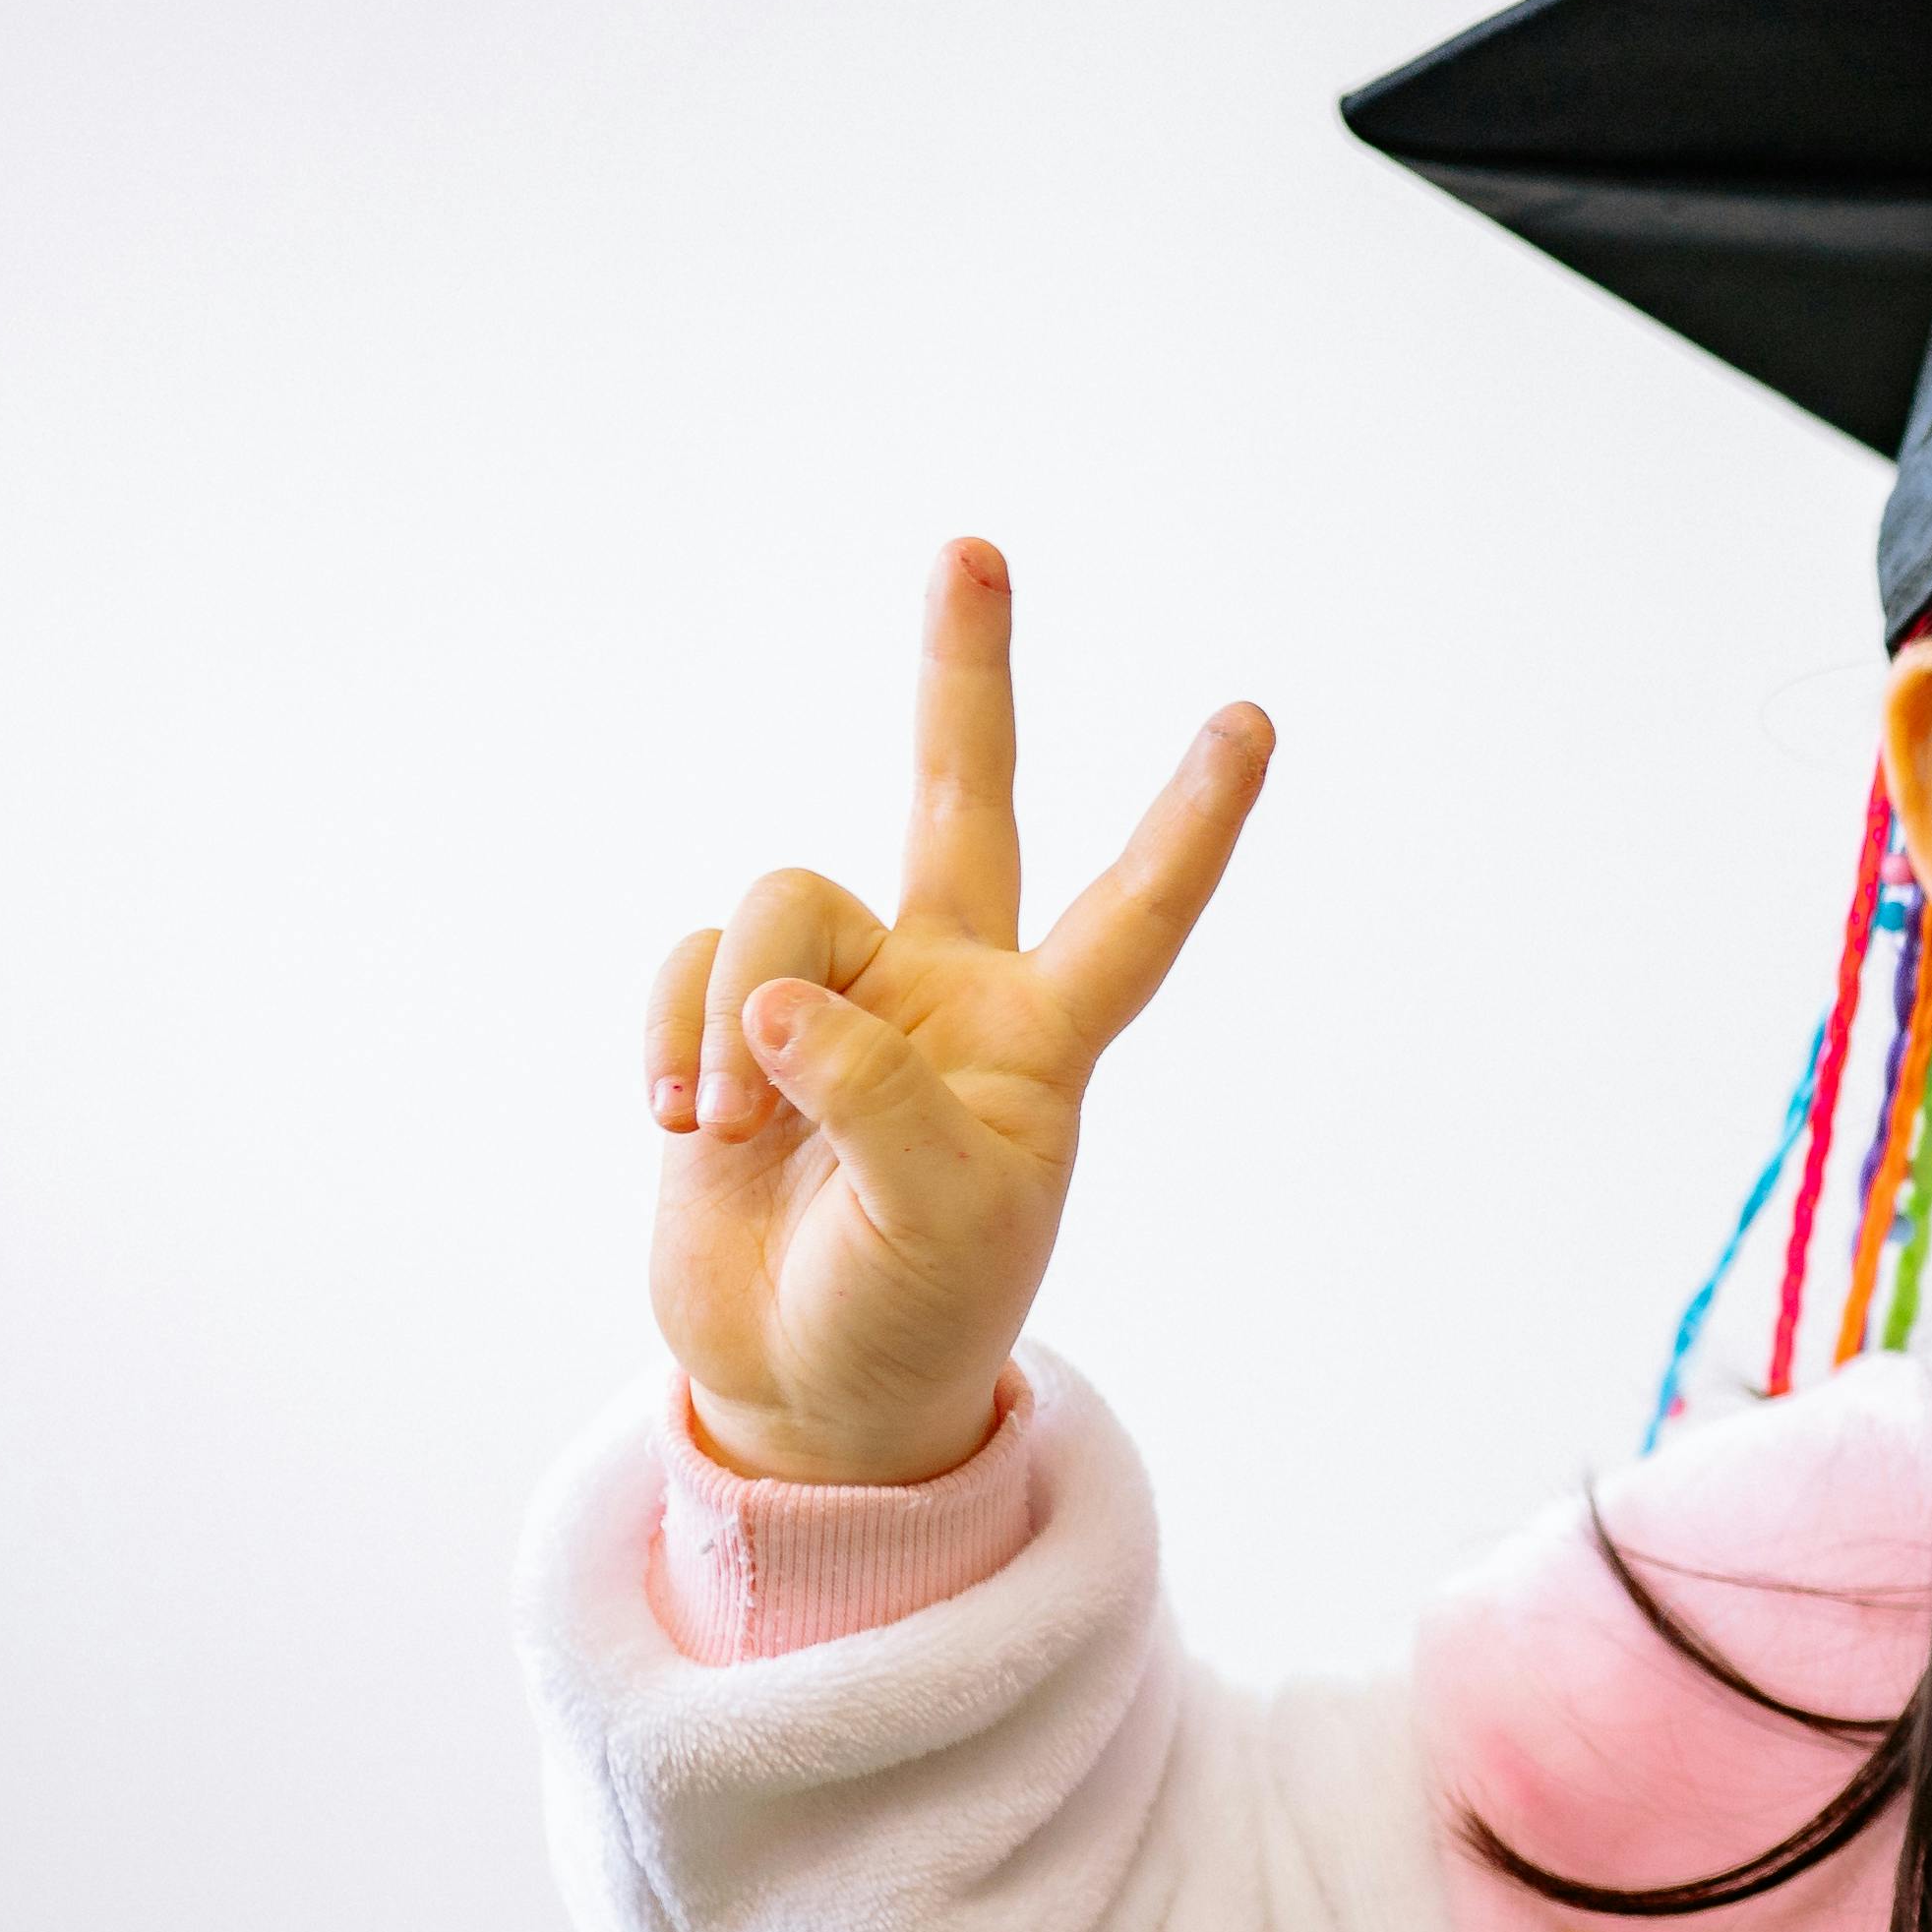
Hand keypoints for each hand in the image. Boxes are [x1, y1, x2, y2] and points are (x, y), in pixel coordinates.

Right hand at [641, 540, 1270, 1482]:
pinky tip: (684, 1121)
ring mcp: (835, 993)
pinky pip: (695, 966)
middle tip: (974, 550)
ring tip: (729, 1131)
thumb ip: (878, 1103)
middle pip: (960, 800)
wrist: (800, 1382)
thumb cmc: (909, 1311)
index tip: (1254, 720)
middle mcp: (947, 989)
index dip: (1192, 819)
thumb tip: (777, 1000)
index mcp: (1041, 1038)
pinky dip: (677, 1038)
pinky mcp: (729, 1016)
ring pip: (782, 902)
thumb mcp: (939, 1227)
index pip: (1136, 910)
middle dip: (963, 679)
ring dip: (737, 1015)